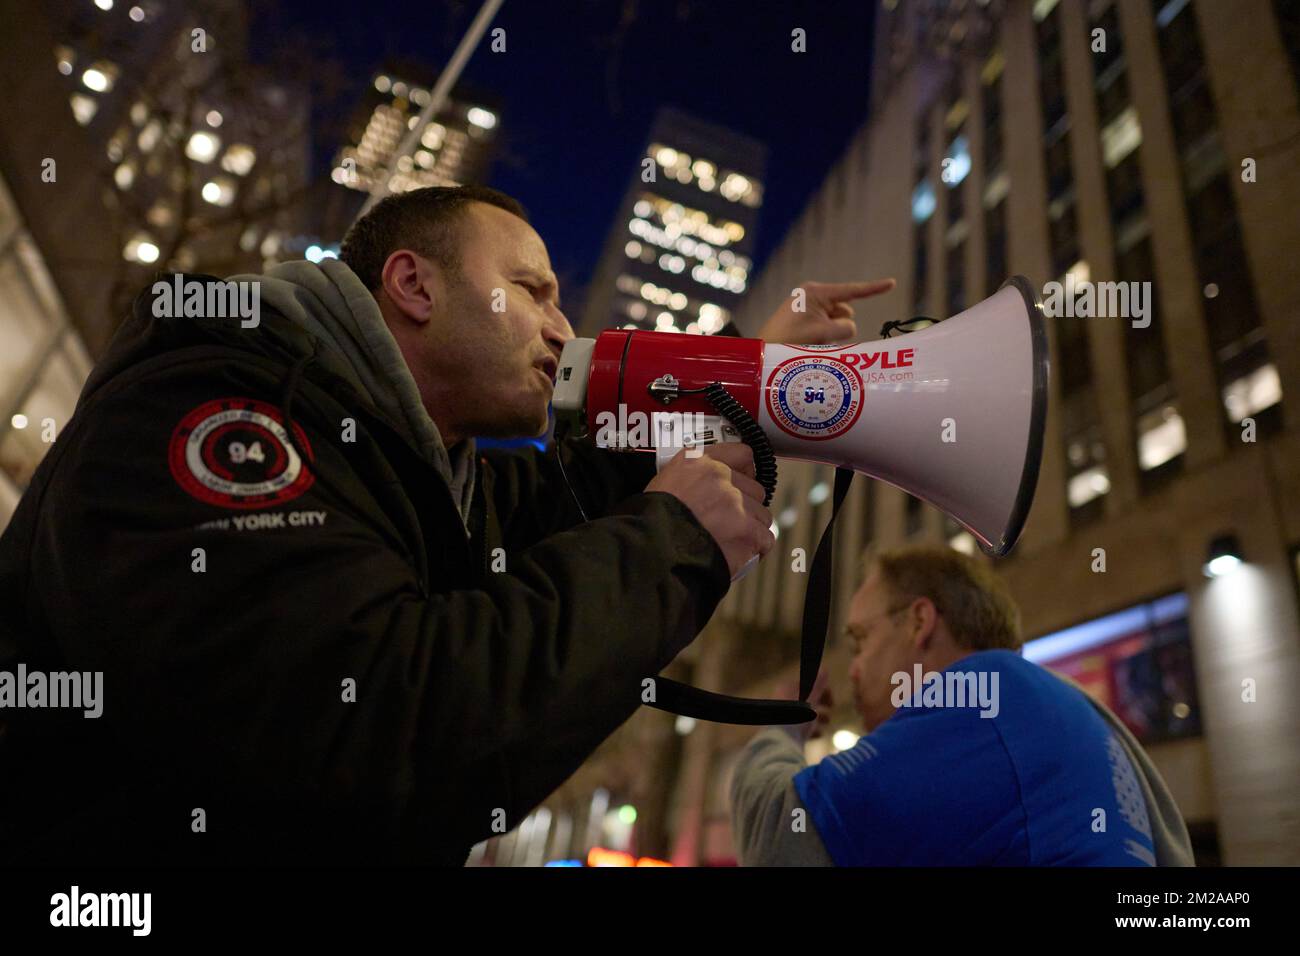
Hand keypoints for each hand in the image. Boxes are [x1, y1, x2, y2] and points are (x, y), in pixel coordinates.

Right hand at [646, 443, 774, 577]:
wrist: (653, 551)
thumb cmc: (652, 522)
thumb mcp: (664, 483)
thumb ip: (691, 479)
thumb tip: (705, 491)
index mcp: (698, 462)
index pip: (740, 454)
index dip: (745, 472)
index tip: (744, 481)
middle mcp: (721, 478)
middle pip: (755, 490)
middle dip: (746, 506)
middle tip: (730, 520)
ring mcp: (737, 505)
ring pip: (762, 515)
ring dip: (751, 528)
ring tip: (731, 540)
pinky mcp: (748, 532)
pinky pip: (765, 538)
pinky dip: (756, 548)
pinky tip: (741, 552)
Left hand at [757, 279, 896, 344]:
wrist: (764, 350)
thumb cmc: (788, 339)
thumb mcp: (821, 333)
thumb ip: (844, 328)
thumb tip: (849, 327)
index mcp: (816, 292)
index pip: (852, 291)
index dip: (874, 288)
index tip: (892, 282)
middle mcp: (814, 296)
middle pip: (845, 311)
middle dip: (840, 326)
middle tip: (819, 338)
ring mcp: (810, 308)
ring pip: (838, 322)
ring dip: (832, 334)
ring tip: (810, 342)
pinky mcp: (806, 319)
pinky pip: (828, 327)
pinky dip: (825, 337)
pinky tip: (809, 344)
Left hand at [777, 668, 832, 743]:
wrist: (781, 738)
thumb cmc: (797, 715)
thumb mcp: (811, 698)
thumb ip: (817, 685)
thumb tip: (824, 669)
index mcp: (787, 688)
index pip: (807, 685)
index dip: (822, 692)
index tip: (832, 703)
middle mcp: (782, 699)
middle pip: (805, 700)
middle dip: (820, 706)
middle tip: (830, 714)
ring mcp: (781, 715)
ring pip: (802, 714)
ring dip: (816, 718)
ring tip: (827, 724)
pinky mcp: (782, 729)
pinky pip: (798, 726)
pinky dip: (809, 729)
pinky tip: (818, 735)